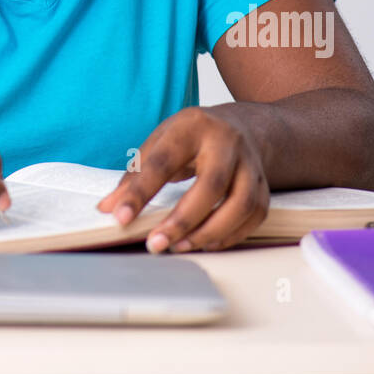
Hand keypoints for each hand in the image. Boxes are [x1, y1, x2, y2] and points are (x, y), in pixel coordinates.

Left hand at [96, 106, 269, 252]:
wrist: (241, 126)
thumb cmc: (192, 137)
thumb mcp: (160, 142)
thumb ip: (135, 175)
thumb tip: (108, 208)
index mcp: (192, 126)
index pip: (162, 161)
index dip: (140, 192)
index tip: (120, 218)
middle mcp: (227, 143)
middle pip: (212, 185)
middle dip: (182, 220)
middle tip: (155, 243)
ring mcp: (250, 164)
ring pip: (241, 204)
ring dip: (210, 232)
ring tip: (180, 246)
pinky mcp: (264, 186)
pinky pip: (253, 217)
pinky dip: (230, 236)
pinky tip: (206, 243)